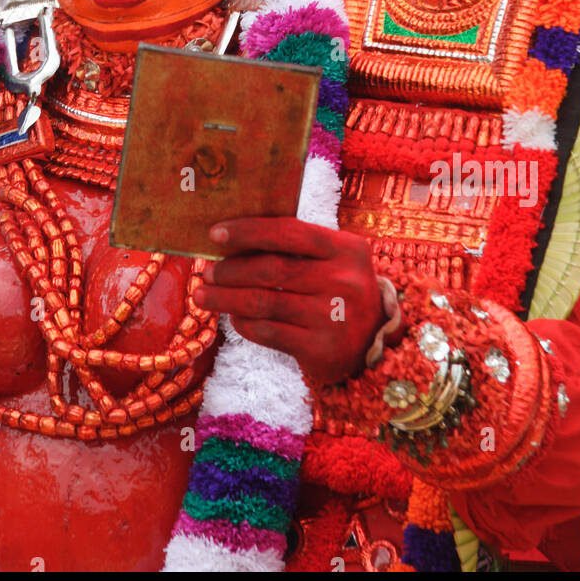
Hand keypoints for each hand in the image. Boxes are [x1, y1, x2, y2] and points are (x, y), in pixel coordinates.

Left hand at [194, 217, 384, 384]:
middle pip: (272, 269)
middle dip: (231, 270)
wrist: (375, 343)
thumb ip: (296, 248)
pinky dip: (244, 324)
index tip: (215, 233)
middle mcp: (343, 281)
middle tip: (208, 271)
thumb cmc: (341, 292)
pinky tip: (233, 317)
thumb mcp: (334, 261)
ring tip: (204, 295)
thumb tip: (233, 239)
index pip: (288, 232)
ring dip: (226, 298)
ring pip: (264, 302)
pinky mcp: (321, 349)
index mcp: (346, 249)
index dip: (248, 231)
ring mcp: (333, 316)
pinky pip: (269, 332)